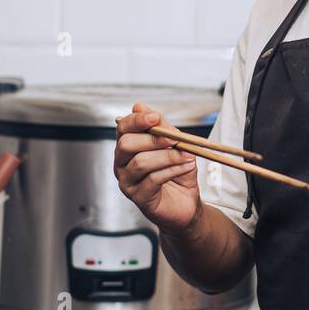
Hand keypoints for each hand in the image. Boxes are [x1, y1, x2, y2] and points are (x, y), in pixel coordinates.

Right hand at [114, 103, 200, 233]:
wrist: (186, 203)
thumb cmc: (178, 173)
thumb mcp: (175, 144)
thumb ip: (161, 127)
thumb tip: (140, 106)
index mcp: (127, 147)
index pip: (123, 128)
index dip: (137, 120)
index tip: (155, 117)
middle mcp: (121, 164)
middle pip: (126, 144)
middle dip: (153, 139)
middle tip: (175, 138)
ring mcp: (127, 182)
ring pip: (140, 162)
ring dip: (168, 156)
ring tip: (187, 155)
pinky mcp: (138, 197)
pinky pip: (152, 179)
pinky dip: (172, 170)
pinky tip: (186, 167)